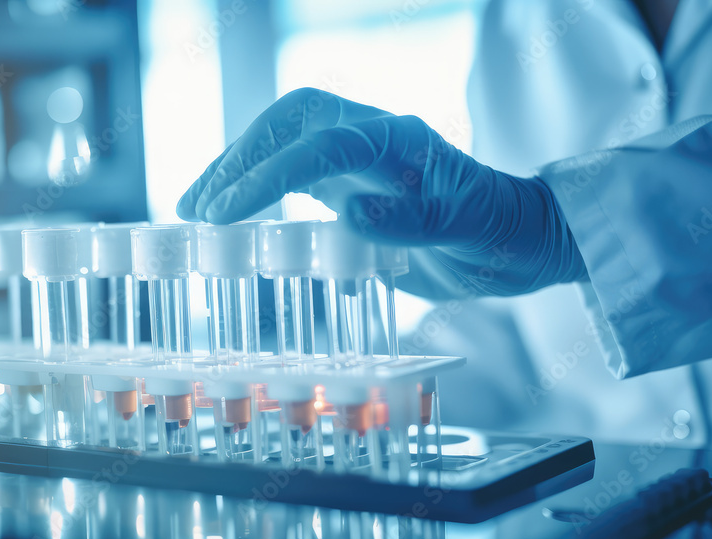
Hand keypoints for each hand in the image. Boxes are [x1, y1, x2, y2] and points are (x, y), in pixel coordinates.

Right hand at [177, 88, 584, 294]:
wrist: (517, 242)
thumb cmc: (500, 233)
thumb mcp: (468, 232)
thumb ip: (414, 222)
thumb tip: (350, 212)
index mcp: (402, 141)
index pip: (321, 144)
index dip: (271, 172)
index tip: (227, 209)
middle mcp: (374, 140)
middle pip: (291, 123)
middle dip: (240, 157)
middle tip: (199, 204)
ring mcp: (361, 161)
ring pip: (286, 144)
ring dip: (240, 169)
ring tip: (195, 206)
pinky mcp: (352, 185)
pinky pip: (295, 175)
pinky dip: (259, 190)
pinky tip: (233, 216)